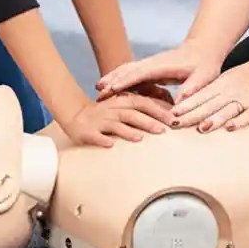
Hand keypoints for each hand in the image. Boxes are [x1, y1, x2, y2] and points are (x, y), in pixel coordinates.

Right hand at [61, 92, 176, 147]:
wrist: (75, 115)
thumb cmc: (105, 114)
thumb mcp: (122, 107)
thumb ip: (140, 110)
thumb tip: (166, 115)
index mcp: (121, 102)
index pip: (143, 103)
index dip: (158, 110)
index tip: (173, 119)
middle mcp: (112, 110)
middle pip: (132, 113)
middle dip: (148, 121)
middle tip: (164, 129)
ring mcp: (100, 121)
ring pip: (115, 124)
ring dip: (128, 131)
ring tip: (141, 138)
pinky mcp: (87, 132)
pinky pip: (96, 136)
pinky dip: (103, 140)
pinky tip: (111, 145)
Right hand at [95, 40, 223, 103]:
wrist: (204, 50)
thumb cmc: (205, 65)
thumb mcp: (202, 78)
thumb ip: (191, 89)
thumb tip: (180, 103)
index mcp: (163, 66)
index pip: (140, 73)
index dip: (126, 80)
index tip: (112, 87)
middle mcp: (153, 63)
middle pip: (128, 70)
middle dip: (113, 79)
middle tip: (98, 91)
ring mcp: (151, 65)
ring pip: (127, 70)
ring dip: (113, 78)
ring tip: (98, 88)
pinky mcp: (151, 68)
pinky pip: (132, 73)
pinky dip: (120, 77)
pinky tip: (112, 86)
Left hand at [171, 58, 248, 132]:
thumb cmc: (248, 76)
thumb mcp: (228, 78)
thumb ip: (212, 91)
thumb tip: (190, 102)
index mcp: (222, 84)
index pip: (201, 95)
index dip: (187, 105)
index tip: (173, 113)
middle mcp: (231, 91)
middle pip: (209, 105)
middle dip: (192, 115)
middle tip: (177, 124)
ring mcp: (245, 99)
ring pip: (227, 110)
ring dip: (214, 119)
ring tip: (201, 128)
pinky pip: (248, 115)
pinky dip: (239, 121)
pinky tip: (230, 128)